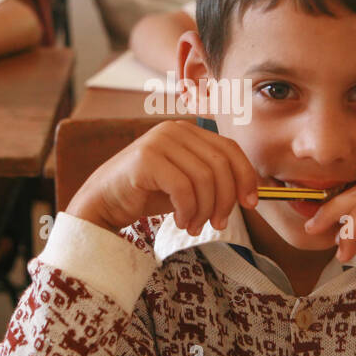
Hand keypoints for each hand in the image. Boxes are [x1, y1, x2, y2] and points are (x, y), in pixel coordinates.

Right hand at [67, 120, 259, 234]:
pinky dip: (188, 210)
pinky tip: (182, 222)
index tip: (251, 203)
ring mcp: (159, 141)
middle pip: (220, 164)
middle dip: (225, 199)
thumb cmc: (147, 194)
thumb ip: (213, 180)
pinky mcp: (146, 159)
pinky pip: (183, 188)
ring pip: (204, 178)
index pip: (230, 148)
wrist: (104, 202)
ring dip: (205, 209)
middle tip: (218, 223)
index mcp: (188, 131)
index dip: (246, 176)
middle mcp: (174, 130)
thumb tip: (249, 194)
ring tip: (196, 226)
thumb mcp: (187, 184)